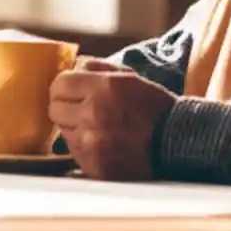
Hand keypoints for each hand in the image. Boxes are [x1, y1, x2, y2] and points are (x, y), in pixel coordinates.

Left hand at [49, 58, 176, 179]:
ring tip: (95, 126)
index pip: (60, 84)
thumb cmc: (154, 108)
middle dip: (64, 106)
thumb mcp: (129, 78)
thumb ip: (97, 69)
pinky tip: (101, 141)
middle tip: (78, 108)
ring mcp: (91, 142)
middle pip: (54, 108)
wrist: (176, 143)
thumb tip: (73, 66)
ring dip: (74, 126)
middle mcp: (94, 114)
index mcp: (104, 88)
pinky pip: (74, 150)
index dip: (63, 86)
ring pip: (62, 130)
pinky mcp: (93, 164)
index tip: (68, 89)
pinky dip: (83, 145)